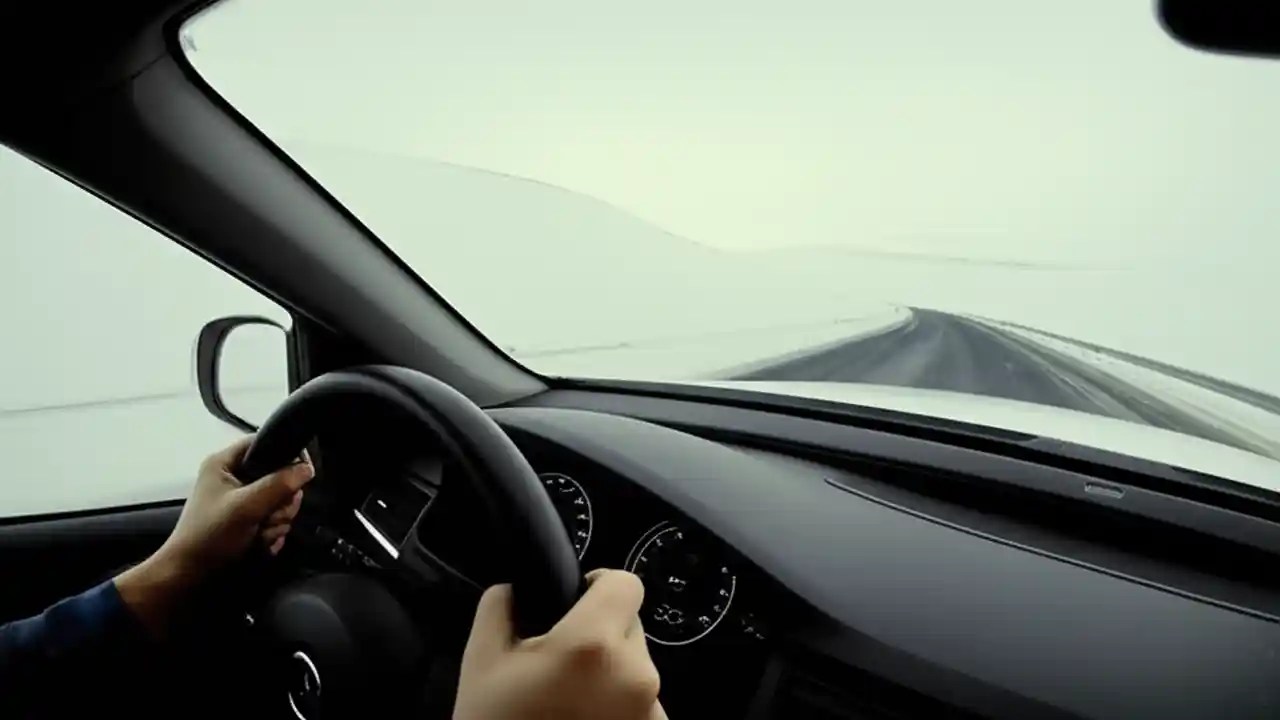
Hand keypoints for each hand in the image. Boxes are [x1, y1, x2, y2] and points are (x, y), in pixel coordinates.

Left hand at [115, 436, 314, 633]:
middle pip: (279, 476)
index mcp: (226, 463)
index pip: (264, 443)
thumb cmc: (210, 535)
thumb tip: (308, 469)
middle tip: (269, 517)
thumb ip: (278, 484)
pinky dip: (272, 533)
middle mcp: (236, 478)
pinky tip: (261, 543)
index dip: (286, 455)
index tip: (300, 475)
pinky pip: (275, 520)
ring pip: (281, 501)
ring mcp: (243, 502)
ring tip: (260, 535)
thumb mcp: (246, 506)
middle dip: (281, 502)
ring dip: (277, 521)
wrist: (190, 577)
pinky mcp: (249, 522)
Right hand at [454, 569, 666, 719]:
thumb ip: (501, 605)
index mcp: (593, 645)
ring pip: (636, 668)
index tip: (577, 600)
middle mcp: (635, 675)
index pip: (626, 583)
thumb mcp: (481, 661)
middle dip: (600, 634)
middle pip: (630, 626)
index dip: (599, 584)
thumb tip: (517, 588)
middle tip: (559, 662)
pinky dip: (619, 708)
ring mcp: (650, 713)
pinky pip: (641, 706)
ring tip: (569, 702)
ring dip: (610, 674)